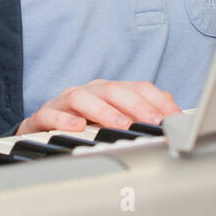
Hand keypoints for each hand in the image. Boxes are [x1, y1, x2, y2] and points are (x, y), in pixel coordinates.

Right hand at [16, 79, 180, 134]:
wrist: (42, 127)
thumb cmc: (85, 121)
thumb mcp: (115, 116)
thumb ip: (143, 114)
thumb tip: (173, 116)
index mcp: (110, 89)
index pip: (138, 87)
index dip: (157, 100)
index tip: (173, 117)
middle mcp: (90, 90)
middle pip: (114, 90)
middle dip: (136, 105)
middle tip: (153, 122)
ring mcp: (65, 101)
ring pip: (84, 98)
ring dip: (104, 111)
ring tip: (121, 125)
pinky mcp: (43, 115)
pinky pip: (51, 114)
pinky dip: (64, 119)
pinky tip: (77, 127)